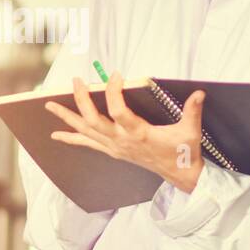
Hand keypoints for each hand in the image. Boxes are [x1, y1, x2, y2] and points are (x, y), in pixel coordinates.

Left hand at [45, 71, 205, 193]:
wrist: (181, 175)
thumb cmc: (184, 151)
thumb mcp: (191, 131)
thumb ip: (193, 111)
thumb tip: (200, 93)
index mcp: (138, 134)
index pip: (118, 111)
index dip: (114, 92)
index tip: (115, 74)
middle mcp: (121, 141)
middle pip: (93, 120)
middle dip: (81, 100)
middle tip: (74, 82)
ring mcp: (115, 148)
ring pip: (85, 131)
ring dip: (67, 118)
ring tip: (49, 105)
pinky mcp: (114, 152)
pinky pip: (88, 144)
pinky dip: (71, 138)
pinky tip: (56, 134)